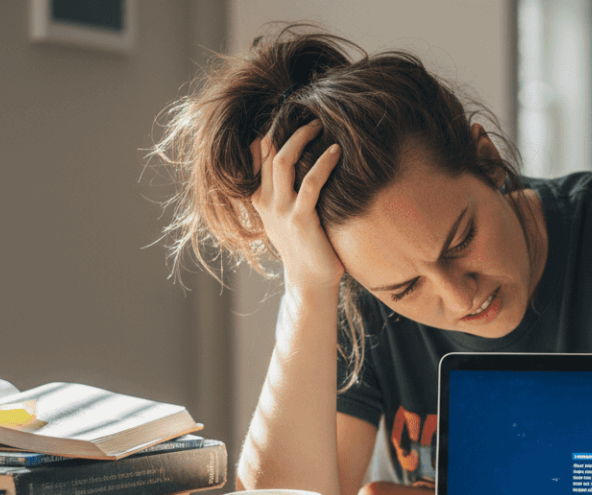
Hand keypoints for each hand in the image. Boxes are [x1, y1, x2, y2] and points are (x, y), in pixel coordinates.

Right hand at [250, 119, 342, 292]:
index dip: (270, 130)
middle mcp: (266, 201)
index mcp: (260, 198)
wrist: (310, 281)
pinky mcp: (301, 220)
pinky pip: (310, 183)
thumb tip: (299, 163)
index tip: (290, 116)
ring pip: (282, 161)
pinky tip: (336, 152)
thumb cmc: (305, 246)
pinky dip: (323, 163)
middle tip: (311, 117)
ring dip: (302, 138)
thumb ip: (286, 191)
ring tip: (321, 126)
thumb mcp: (287, 215)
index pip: (255, 153)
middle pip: (268, 150)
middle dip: (288, 128)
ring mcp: (281, 210)